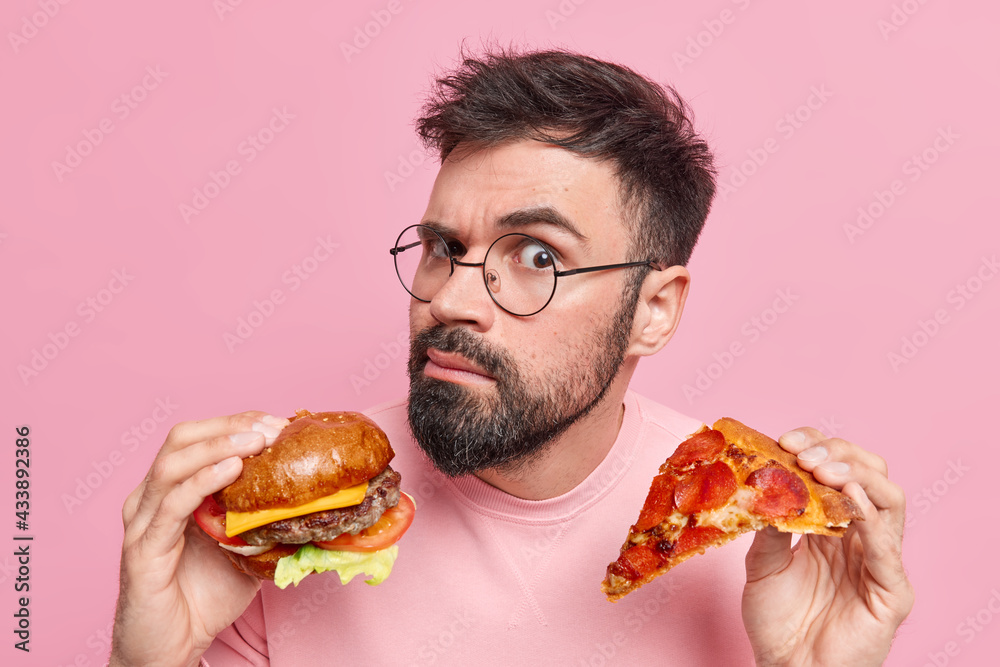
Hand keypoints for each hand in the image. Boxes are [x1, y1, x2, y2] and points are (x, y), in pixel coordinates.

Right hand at [110, 411, 288, 666]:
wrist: (172, 649)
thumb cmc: (205, 597)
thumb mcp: (247, 547)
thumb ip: (267, 518)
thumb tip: (318, 499)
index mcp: (173, 491)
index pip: (201, 437)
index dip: (239, 423)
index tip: (280, 423)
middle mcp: (150, 498)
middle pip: (183, 438)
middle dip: (230, 426)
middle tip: (272, 428)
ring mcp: (142, 522)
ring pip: (172, 464)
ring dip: (218, 446)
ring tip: (255, 441)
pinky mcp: (142, 550)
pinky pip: (171, 506)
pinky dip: (202, 481)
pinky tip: (231, 470)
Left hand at [741, 428, 913, 665]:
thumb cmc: (778, 621)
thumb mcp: (762, 563)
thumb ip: (770, 524)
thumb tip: (762, 480)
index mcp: (834, 524)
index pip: (839, 469)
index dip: (817, 447)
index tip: (786, 441)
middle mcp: (862, 536)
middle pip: (870, 475)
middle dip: (839, 455)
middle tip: (805, 455)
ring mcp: (881, 561)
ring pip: (890, 501)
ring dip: (857, 477)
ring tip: (824, 471)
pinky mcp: (892, 592)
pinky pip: (889, 550)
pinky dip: (871, 521)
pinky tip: (850, 501)